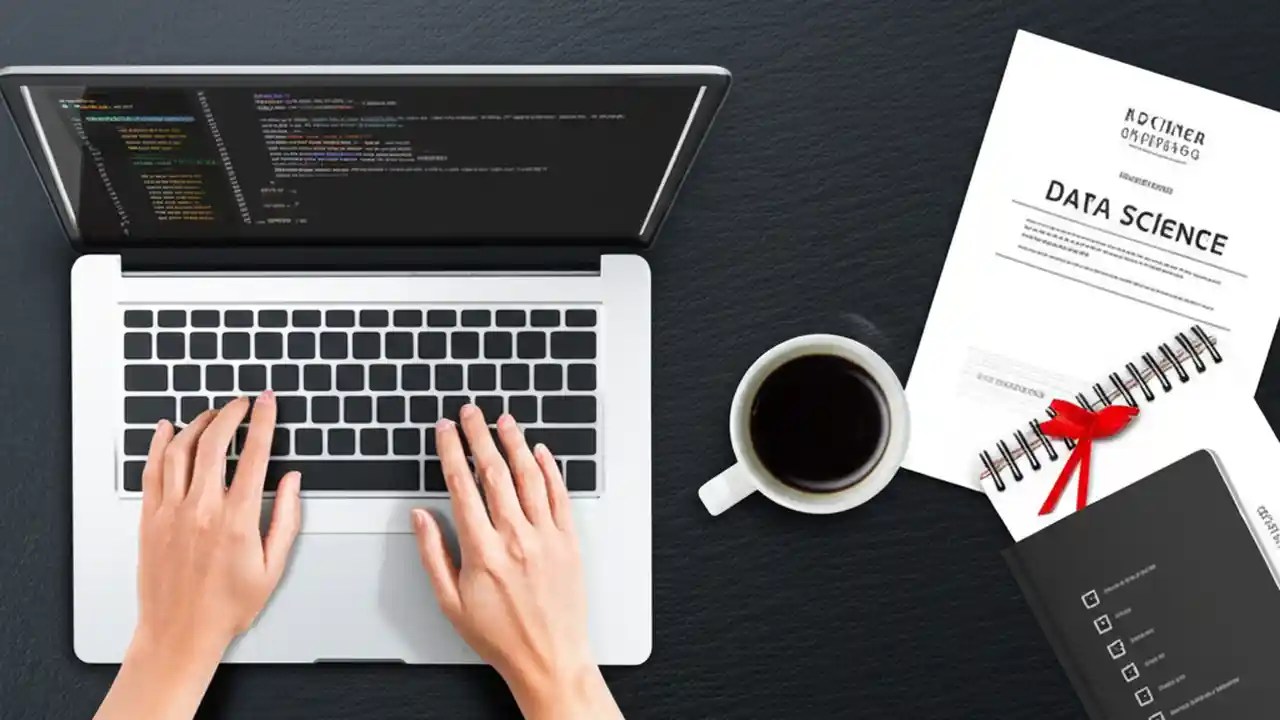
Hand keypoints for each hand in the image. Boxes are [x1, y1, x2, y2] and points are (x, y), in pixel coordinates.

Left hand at [95, 393, 301, 719]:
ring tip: (212, 415)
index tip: (267, 403)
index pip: (255, 455)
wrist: (179, 633)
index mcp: (237, 520)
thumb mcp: (273, 567)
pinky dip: (158, 444)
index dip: (263, 422)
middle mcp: (202, 510)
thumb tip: (292, 481)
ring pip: (181, 451)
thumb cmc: (227, 607)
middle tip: (241, 402)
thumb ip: (286, 519)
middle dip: (231, 414)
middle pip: (215, 443)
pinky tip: (167, 430)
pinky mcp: (150, 520)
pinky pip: (151, 471)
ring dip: (198, 424)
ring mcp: (172, 513)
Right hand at [412, 405, 621, 719]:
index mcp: (483, 551)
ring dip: (515, 443)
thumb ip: (433, 554)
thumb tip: (421, 517)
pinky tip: (541, 452)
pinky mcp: (569, 541)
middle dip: (479, 436)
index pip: (462, 486)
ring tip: (504, 421)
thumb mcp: (451, 602)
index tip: (444, 431)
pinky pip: (559, 496)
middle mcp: (516, 538)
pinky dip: (550, 469)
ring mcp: (546, 537)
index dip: (451, 451)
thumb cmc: (500, 636)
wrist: (549, 658)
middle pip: (494, 472)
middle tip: (470, 413)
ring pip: (530, 476)